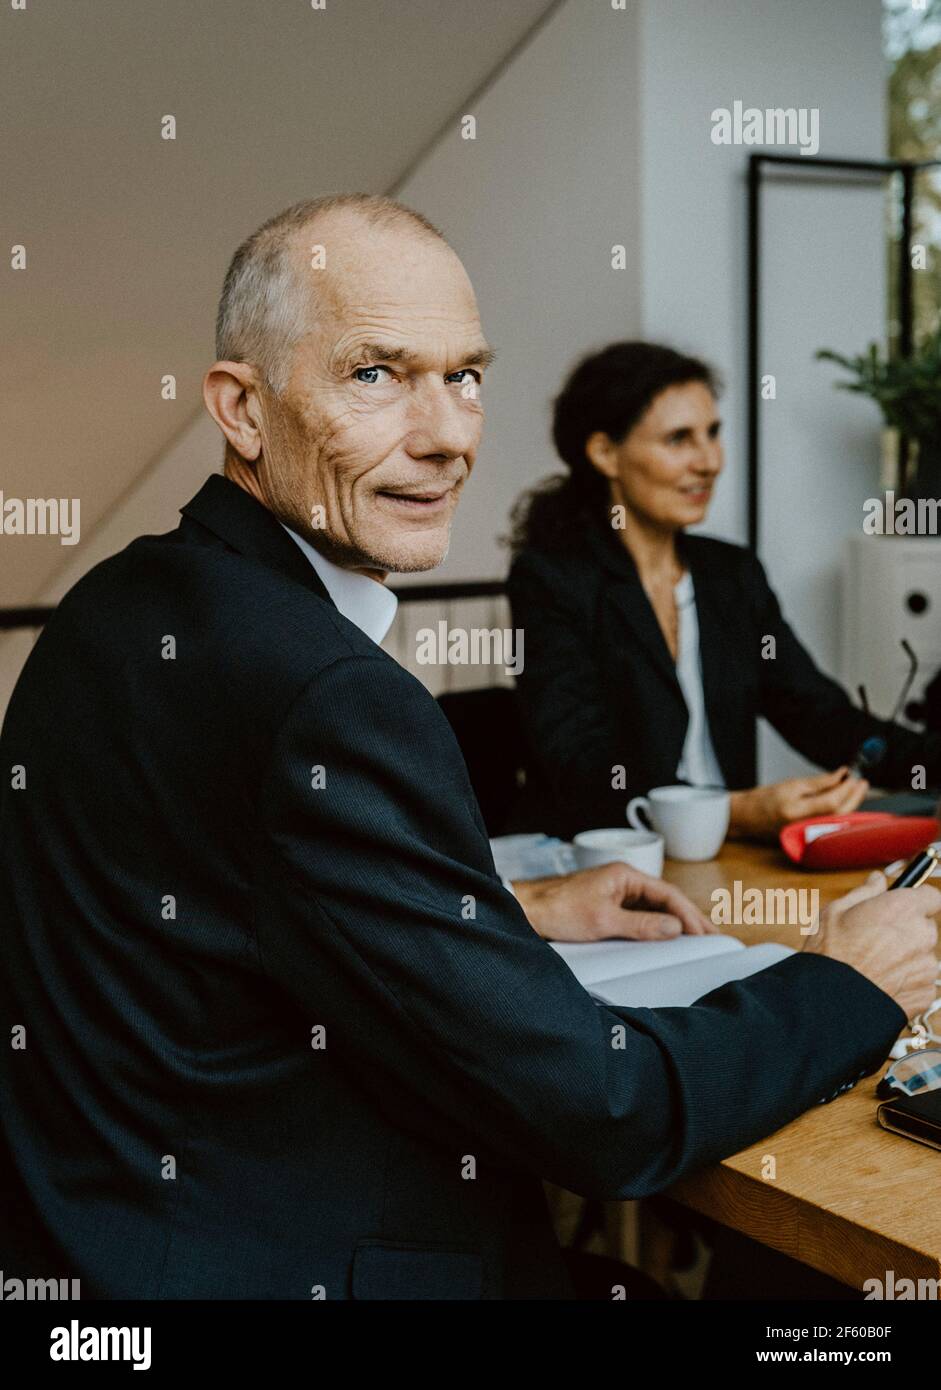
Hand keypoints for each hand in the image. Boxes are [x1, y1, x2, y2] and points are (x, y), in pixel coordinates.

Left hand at [511, 862, 715, 942]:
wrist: (526, 911)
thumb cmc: (558, 909)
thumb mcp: (604, 920)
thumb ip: (641, 924)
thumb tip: (675, 928)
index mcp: (625, 875)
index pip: (667, 893)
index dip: (690, 914)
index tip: (706, 933)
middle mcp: (622, 881)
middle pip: (664, 900)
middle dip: (688, 919)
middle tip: (711, 938)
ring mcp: (615, 894)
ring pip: (653, 908)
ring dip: (673, 924)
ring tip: (695, 942)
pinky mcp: (606, 907)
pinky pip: (638, 916)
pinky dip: (654, 928)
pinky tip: (664, 941)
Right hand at [729, 767, 868, 840]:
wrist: (747, 817)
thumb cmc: (763, 800)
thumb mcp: (791, 784)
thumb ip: (819, 782)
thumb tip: (841, 775)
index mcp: (798, 812)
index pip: (832, 801)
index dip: (846, 788)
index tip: (853, 776)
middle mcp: (805, 826)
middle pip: (840, 813)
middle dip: (854, 797)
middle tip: (861, 782)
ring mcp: (808, 834)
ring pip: (838, 820)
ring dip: (850, 803)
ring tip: (854, 788)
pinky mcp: (809, 836)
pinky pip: (831, 824)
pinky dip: (840, 811)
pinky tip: (842, 800)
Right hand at [802, 870, 940, 1020]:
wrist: (832, 1000)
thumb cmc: (831, 954)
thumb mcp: (836, 911)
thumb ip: (865, 892)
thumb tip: (878, 880)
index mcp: (903, 908)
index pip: (931, 896)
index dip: (916, 900)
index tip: (903, 907)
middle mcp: (922, 934)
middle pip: (925, 926)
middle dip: (907, 930)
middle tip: (878, 939)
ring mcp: (927, 966)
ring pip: (923, 955)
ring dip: (907, 957)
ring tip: (876, 965)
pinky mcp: (926, 992)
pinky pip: (920, 980)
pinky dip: (907, 980)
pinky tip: (882, 982)